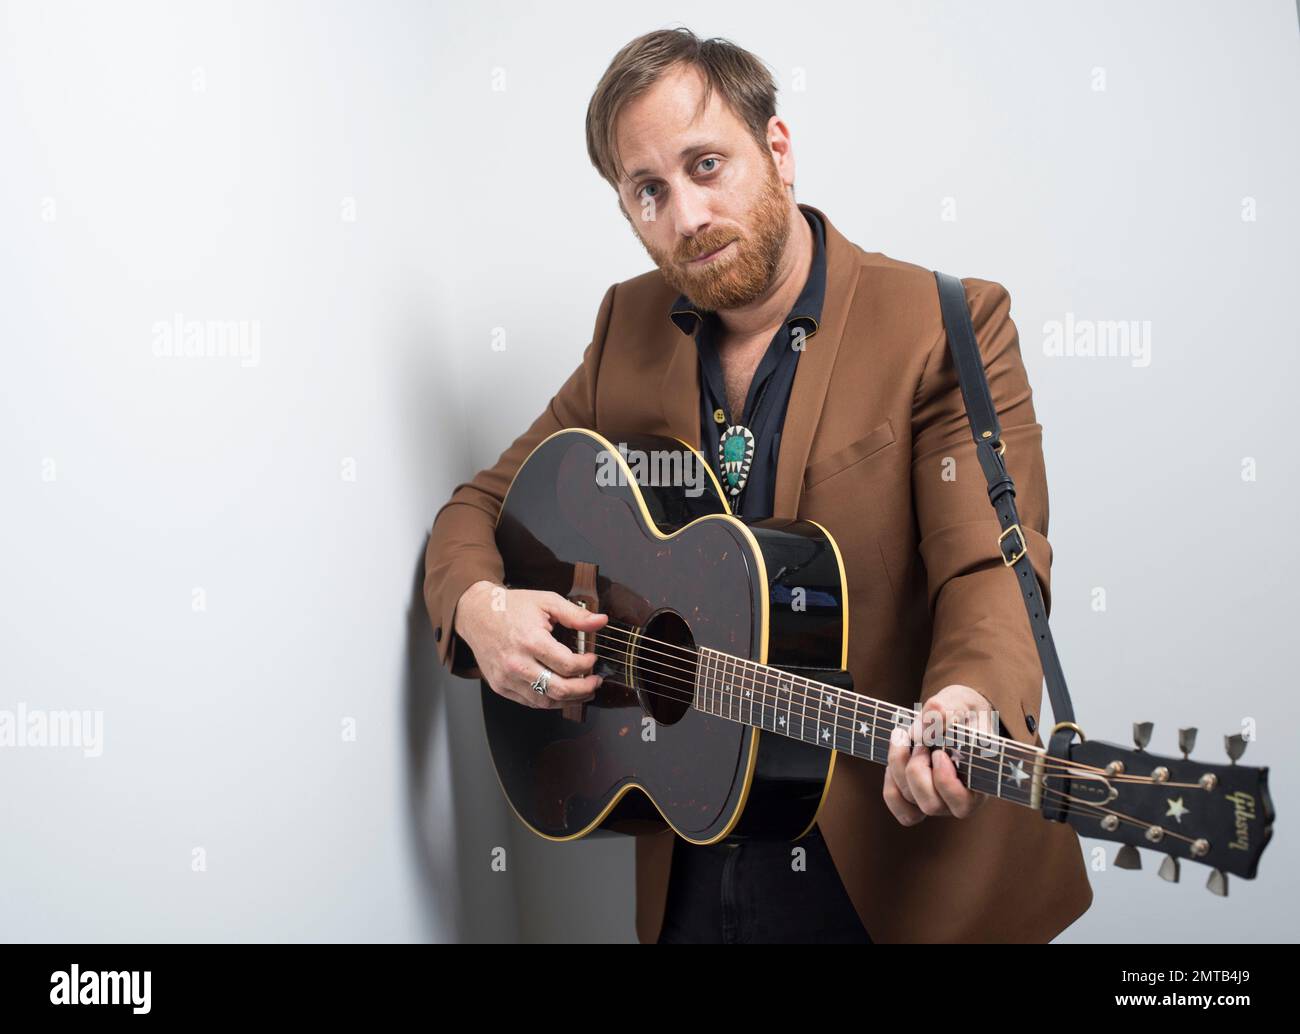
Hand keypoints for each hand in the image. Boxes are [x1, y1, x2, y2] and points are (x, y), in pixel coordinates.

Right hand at [454, 581, 607, 709]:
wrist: (476, 614)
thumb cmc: (512, 607)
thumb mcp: (547, 602)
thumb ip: (576, 614)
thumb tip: (602, 621)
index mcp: (531, 641)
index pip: (568, 665)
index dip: (586, 665)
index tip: (593, 659)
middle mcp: (517, 664)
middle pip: (559, 690)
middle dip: (584, 690)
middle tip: (595, 682)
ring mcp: (506, 678)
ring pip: (545, 702)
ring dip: (568, 700)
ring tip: (582, 691)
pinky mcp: (500, 686)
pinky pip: (529, 702)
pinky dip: (548, 700)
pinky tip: (560, 692)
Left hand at [883, 683, 993, 824]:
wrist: (952, 712)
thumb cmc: (962, 710)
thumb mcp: (959, 702)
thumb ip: (946, 710)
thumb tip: (925, 725)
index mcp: (978, 783)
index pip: (962, 804)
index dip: (945, 782)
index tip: (939, 752)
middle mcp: (956, 798)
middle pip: (931, 805)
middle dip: (917, 770)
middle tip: (920, 743)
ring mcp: (935, 798)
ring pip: (910, 800)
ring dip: (899, 767)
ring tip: (904, 737)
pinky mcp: (915, 794)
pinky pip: (897, 802)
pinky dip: (890, 779)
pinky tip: (898, 752)